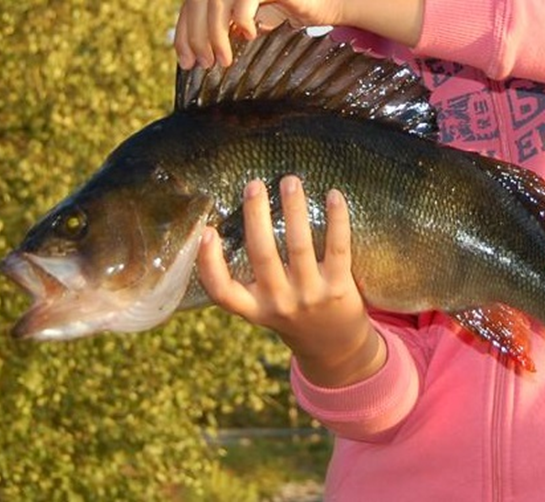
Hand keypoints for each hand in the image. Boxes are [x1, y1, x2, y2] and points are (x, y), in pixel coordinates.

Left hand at [173, 0, 423, 68]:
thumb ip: (225, 30)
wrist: (327, 4)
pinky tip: (249, 36)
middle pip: (198, 3)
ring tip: (223, 61)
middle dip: (195, 38)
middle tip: (203, 65)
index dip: (184, 34)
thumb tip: (197, 51)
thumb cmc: (289, 14)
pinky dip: (241, 20)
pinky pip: (243, 0)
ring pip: (216, 2)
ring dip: (214, 35)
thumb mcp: (251, 24)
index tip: (186, 62)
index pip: (191, 6)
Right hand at [197, 176, 384, 386]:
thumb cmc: (293, 315)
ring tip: (290, 181)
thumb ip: (251, 279)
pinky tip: (334, 195)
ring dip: (293, 209)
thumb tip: (242, 219)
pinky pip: (338, 248)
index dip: (209, 263)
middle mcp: (279, 302)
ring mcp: (310, 296)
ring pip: (298, 245)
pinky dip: (337, 219)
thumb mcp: (264, 307)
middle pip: (261, 254)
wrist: (335, 348)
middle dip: (256, 216)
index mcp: (254, 308)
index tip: (205, 231)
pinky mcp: (339, 288)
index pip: (222, 291)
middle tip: (254, 184)